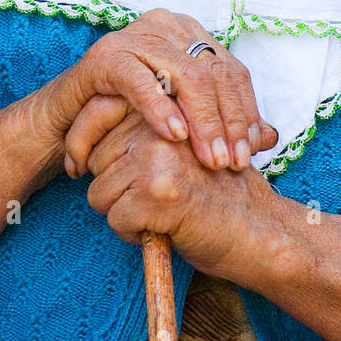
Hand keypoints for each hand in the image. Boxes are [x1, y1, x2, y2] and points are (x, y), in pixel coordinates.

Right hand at [40, 8, 277, 171]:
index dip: (246, 111)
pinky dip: (160, 108)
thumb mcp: (181, 119)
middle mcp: (166, 27)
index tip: (252, 151)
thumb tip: (273, 137)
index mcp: (189, 35)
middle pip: (213, 73)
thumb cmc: (127, 120)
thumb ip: (222, 123)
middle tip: (233, 162)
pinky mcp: (106, 55)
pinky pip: (140, 80)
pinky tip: (175, 135)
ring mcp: (135, 36)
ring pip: (184, 75)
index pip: (231, 70)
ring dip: (202, 121)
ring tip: (210, 158)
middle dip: (228, 122)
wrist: (68, 120)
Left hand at [76, 109, 282, 282]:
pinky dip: (132, 233)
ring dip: (122, 212)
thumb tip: (85, 139)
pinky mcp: (157, 193)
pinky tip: (163, 230)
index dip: (82, 143)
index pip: (97, 110)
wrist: (258, 231)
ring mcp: (157, 157)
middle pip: (95, 157)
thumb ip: (144, 132)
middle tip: (147, 199)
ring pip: (100, 192)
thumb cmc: (217, 193)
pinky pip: (114, 218)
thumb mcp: (183, 148)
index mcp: (165, 107)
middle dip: (112, 186)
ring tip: (159, 214)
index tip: (81, 165)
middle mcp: (160, 125)